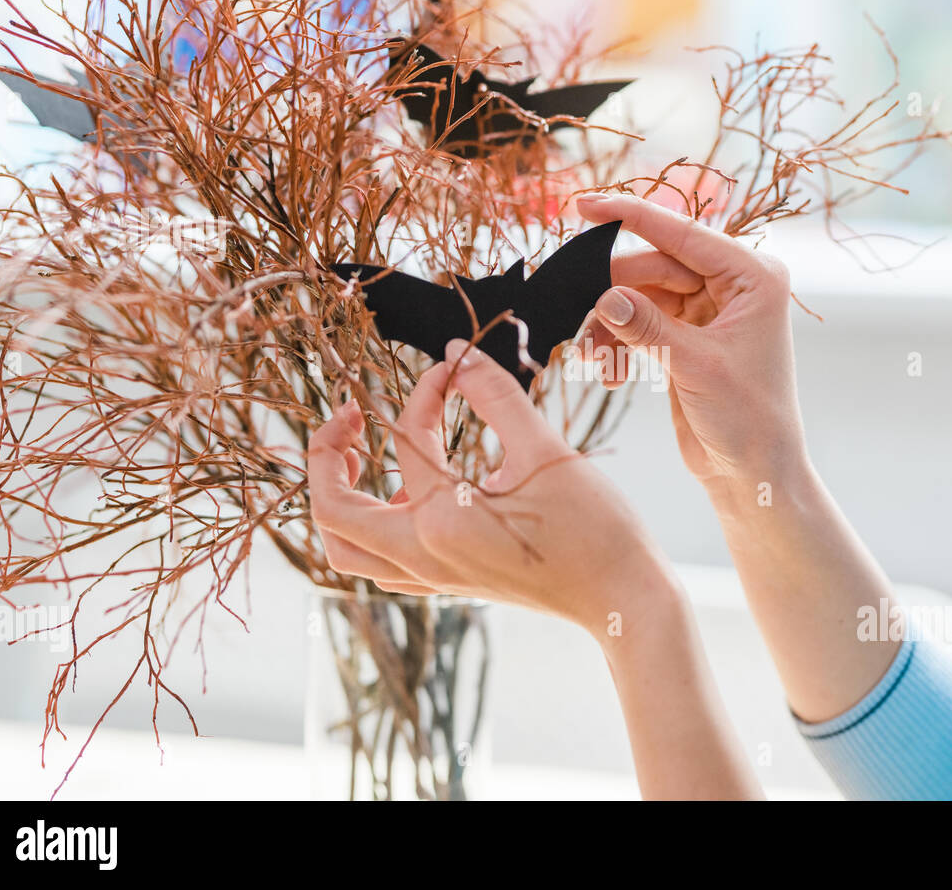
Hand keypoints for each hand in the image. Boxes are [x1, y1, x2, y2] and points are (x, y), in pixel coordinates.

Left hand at [307, 338, 677, 637]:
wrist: (624, 599)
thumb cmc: (595, 527)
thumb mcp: (546, 450)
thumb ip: (496, 394)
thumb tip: (455, 353)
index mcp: (442, 521)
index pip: (409, 439)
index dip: (426, 391)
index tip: (453, 368)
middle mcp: (425, 557)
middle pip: (334, 514)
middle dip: (327, 458)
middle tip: (350, 417)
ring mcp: (434, 577)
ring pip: (349, 550)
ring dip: (340, 500)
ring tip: (358, 457)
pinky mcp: (450, 584)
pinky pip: (382, 564)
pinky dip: (372, 527)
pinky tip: (405, 495)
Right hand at [575, 193, 806, 489]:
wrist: (754, 472)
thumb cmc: (747, 419)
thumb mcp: (695, 367)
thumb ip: (647, 327)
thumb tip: (604, 296)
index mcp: (751, 277)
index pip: (682, 234)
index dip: (630, 216)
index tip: (584, 203)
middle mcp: (731, 285)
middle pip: (653, 266)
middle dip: (611, 290)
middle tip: (572, 306)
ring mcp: (706, 310)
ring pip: (639, 296)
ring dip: (609, 324)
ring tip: (592, 359)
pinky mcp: (685, 336)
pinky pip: (638, 323)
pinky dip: (617, 343)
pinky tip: (608, 374)